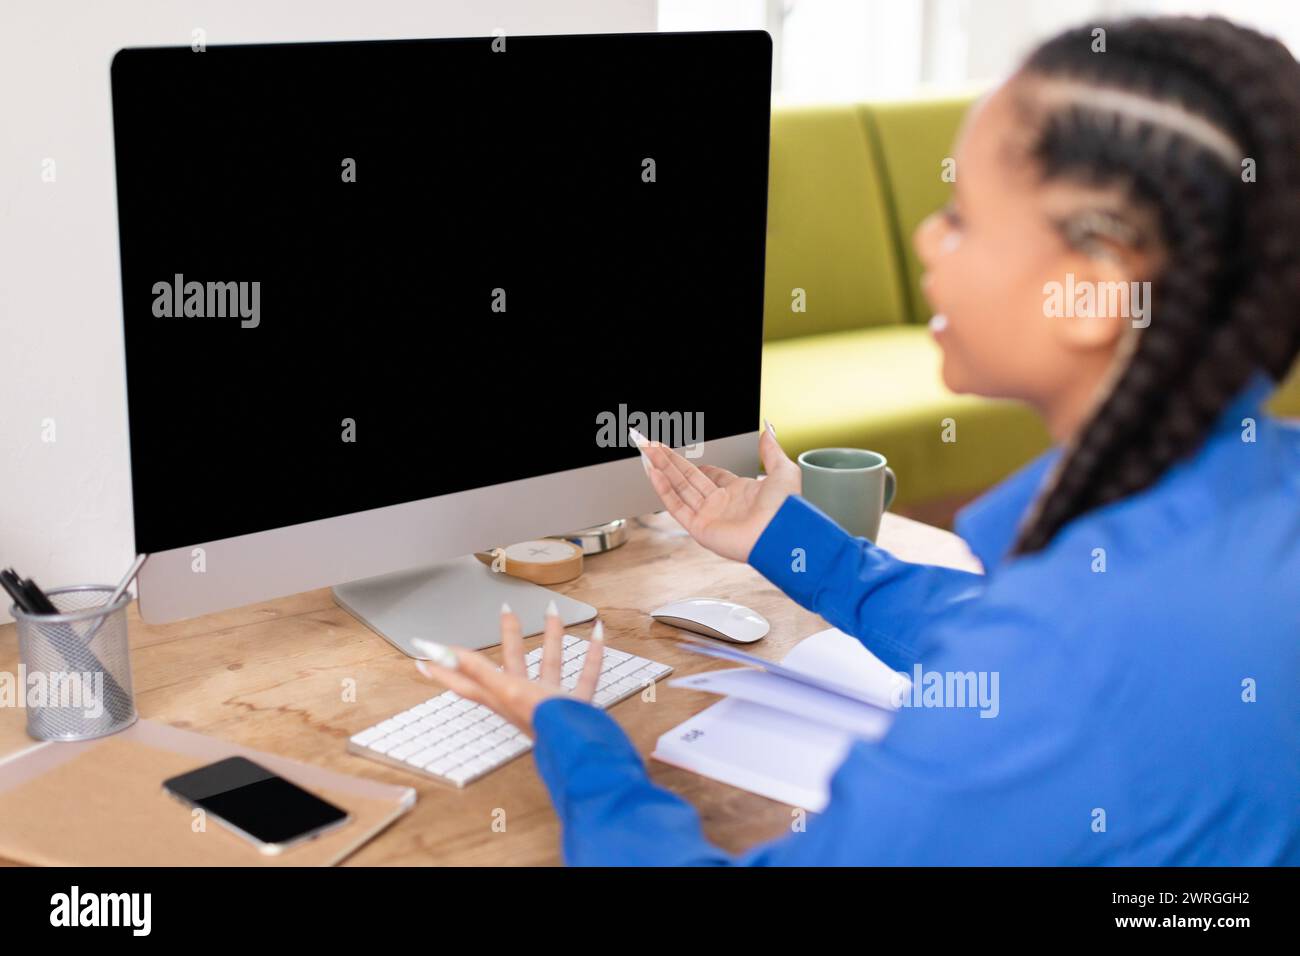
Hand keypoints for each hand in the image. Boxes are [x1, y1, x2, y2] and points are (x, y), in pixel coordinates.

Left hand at [412, 601, 602, 736]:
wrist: (580, 747)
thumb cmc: (542, 720)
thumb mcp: (505, 690)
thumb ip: (476, 670)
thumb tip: (441, 652)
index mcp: (501, 696)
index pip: (464, 679)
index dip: (443, 667)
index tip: (424, 653)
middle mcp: (523, 698)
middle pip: (512, 660)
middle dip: (510, 636)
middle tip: (506, 612)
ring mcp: (551, 702)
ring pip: (550, 663)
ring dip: (553, 638)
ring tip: (553, 613)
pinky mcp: (576, 704)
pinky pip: (584, 674)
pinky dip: (591, 655)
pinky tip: (596, 636)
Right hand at [634, 421, 800, 561]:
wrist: (780, 533)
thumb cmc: (785, 509)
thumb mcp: (783, 470)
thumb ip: (771, 450)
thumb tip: (768, 431)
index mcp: (740, 493)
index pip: (712, 477)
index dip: (697, 465)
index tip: (682, 454)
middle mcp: (722, 505)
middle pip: (689, 479)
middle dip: (669, 461)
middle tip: (651, 445)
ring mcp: (709, 516)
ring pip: (679, 488)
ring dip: (661, 469)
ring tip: (646, 452)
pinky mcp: (700, 528)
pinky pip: (677, 506)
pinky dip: (663, 489)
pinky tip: (653, 472)